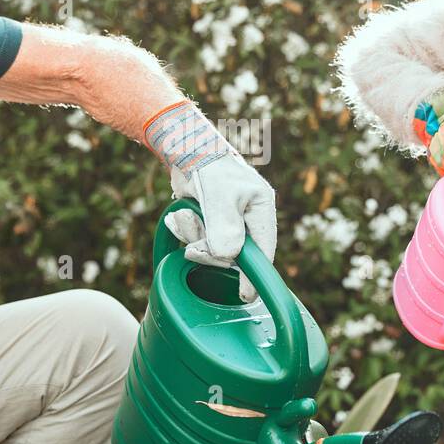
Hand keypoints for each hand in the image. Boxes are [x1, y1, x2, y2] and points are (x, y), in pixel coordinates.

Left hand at [144, 100, 276, 302]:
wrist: (183, 147)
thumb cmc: (206, 165)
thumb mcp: (217, 196)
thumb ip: (224, 227)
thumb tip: (228, 257)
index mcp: (261, 208)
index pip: (264, 250)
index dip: (254, 274)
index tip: (247, 296)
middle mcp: (248, 216)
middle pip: (235, 254)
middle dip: (210, 251)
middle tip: (194, 246)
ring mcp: (229, 219)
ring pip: (213, 248)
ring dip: (193, 237)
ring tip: (184, 216)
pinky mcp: (210, 220)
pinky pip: (199, 238)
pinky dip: (186, 230)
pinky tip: (179, 215)